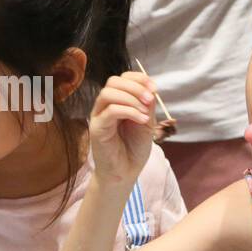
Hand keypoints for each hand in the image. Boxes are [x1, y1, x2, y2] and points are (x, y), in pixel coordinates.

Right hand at [89, 72, 156, 186]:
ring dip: (130, 98)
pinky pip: (110, 111)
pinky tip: (141, 120)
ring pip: (108, 93)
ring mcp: (99, 116)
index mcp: (118, 101)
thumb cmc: (134, 149)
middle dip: (135, 86)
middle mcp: (105, 106)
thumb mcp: (147, 123)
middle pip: (113, 81)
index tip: (154, 88)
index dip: (139, 78)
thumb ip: (147, 106)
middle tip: (150, 99)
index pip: (122, 78)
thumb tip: (150, 90)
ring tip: (145, 112)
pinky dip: (128, 111)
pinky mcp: (97, 128)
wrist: (126, 172)